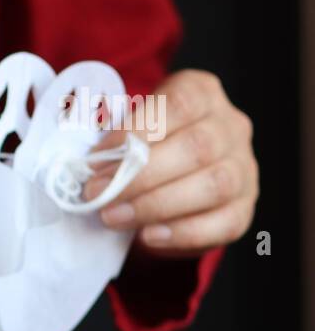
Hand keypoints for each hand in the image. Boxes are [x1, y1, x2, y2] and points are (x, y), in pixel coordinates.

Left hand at [89, 69, 257, 256]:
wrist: (171, 180)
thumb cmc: (141, 147)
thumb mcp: (128, 129)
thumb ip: (114, 139)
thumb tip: (87, 165)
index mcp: (201, 93)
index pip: (178, 104)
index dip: (137, 131)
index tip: (97, 157)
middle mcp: (231, 126)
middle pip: (197, 148)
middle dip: (139, 176)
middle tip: (97, 194)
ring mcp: (244, 168)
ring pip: (214, 185)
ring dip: (156, 205)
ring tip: (114, 217)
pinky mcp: (244, 208)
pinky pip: (224, 222)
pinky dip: (183, 232)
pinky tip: (148, 236)